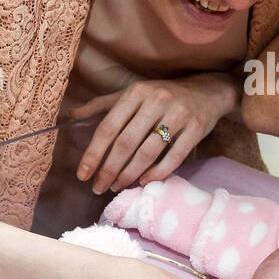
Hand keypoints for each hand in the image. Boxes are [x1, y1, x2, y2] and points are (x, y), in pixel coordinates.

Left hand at [69, 73, 240, 192]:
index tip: (83, 174)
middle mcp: (156, 101)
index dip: (93, 153)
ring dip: (129, 174)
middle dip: (109, 169)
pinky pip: (173, 158)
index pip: (108, 127)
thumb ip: (102, 105)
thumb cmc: (163, 95)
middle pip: (126, 143)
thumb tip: (71, 115)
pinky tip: (143, 182)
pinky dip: (157, 173)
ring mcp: (178, 114)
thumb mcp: (132, 93)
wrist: (207, 91)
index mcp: (136, 92)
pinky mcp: (196, 129)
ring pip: (148, 153)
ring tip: (118, 186)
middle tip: (99, 187)